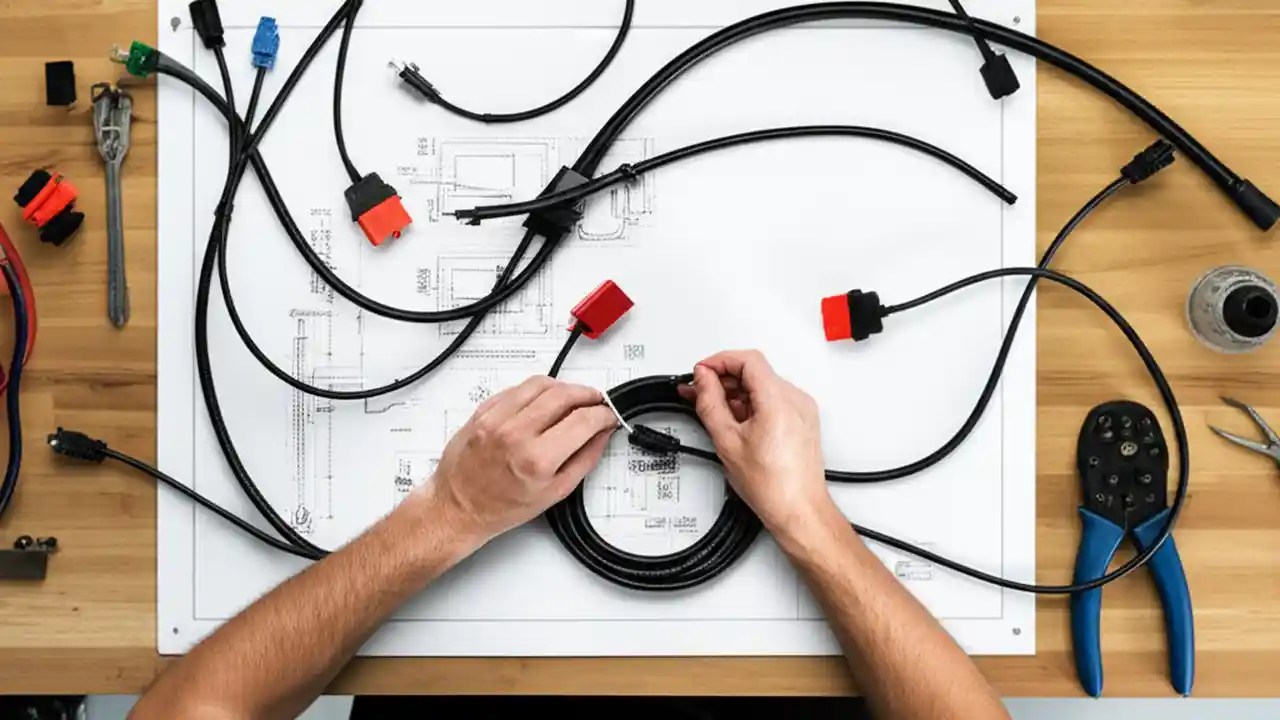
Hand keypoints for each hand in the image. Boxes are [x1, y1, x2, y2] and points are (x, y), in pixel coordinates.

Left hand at [423, 376, 618, 544]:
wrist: (459, 506)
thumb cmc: (501, 506)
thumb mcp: (555, 492)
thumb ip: (585, 458)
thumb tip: (602, 433)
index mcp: (536, 459)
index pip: (583, 420)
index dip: (604, 414)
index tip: (609, 415)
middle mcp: (515, 434)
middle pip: (564, 394)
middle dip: (587, 394)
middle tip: (596, 402)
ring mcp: (496, 419)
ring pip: (541, 384)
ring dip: (563, 388)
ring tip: (572, 400)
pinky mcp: (484, 411)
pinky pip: (517, 388)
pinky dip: (537, 391)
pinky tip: (543, 403)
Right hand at [679, 350, 835, 538]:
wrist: (798, 509)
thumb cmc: (772, 485)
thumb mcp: (727, 441)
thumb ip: (710, 402)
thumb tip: (703, 380)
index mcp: (779, 400)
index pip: (747, 360)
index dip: (719, 361)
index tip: (701, 372)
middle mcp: (795, 400)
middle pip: (754, 371)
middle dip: (723, 378)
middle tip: (699, 391)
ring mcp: (802, 409)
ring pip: (762, 385)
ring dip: (736, 392)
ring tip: (713, 409)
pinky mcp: (802, 420)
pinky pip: (773, 400)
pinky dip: (751, 404)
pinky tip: (734, 420)